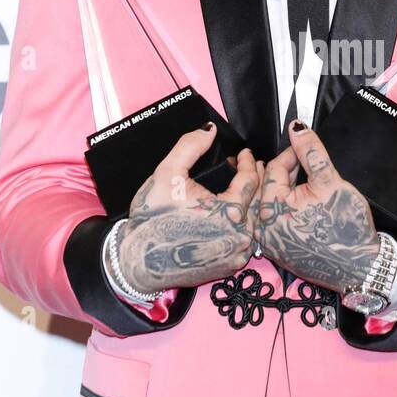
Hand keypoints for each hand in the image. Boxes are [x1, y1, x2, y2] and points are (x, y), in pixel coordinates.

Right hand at [116, 122, 263, 291]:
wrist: (137, 261)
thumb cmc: (151, 220)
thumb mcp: (167, 174)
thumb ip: (190, 146)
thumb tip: (209, 130)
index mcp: (228, 213)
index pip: (250, 181)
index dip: (248, 163)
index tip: (244, 154)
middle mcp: (239, 237)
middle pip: (259, 201)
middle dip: (257, 179)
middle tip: (254, 165)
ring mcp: (236, 254)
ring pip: (256, 221)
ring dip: (253, 201)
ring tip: (247, 185)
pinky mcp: (230, 266)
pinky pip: (246, 238)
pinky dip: (245, 222)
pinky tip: (236, 211)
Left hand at [252, 119, 380, 292]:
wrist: (360, 268)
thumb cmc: (347, 227)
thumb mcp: (331, 182)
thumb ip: (311, 152)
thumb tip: (297, 127)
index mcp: (272, 210)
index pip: (275, 169)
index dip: (292, 154)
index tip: (306, 147)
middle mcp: (263, 229)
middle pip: (269, 186)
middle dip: (285, 170)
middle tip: (303, 161)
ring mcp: (269, 242)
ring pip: (271, 203)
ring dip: (284, 188)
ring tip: (303, 180)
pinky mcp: (279, 251)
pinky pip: (275, 221)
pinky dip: (285, 207)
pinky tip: (302, 203)